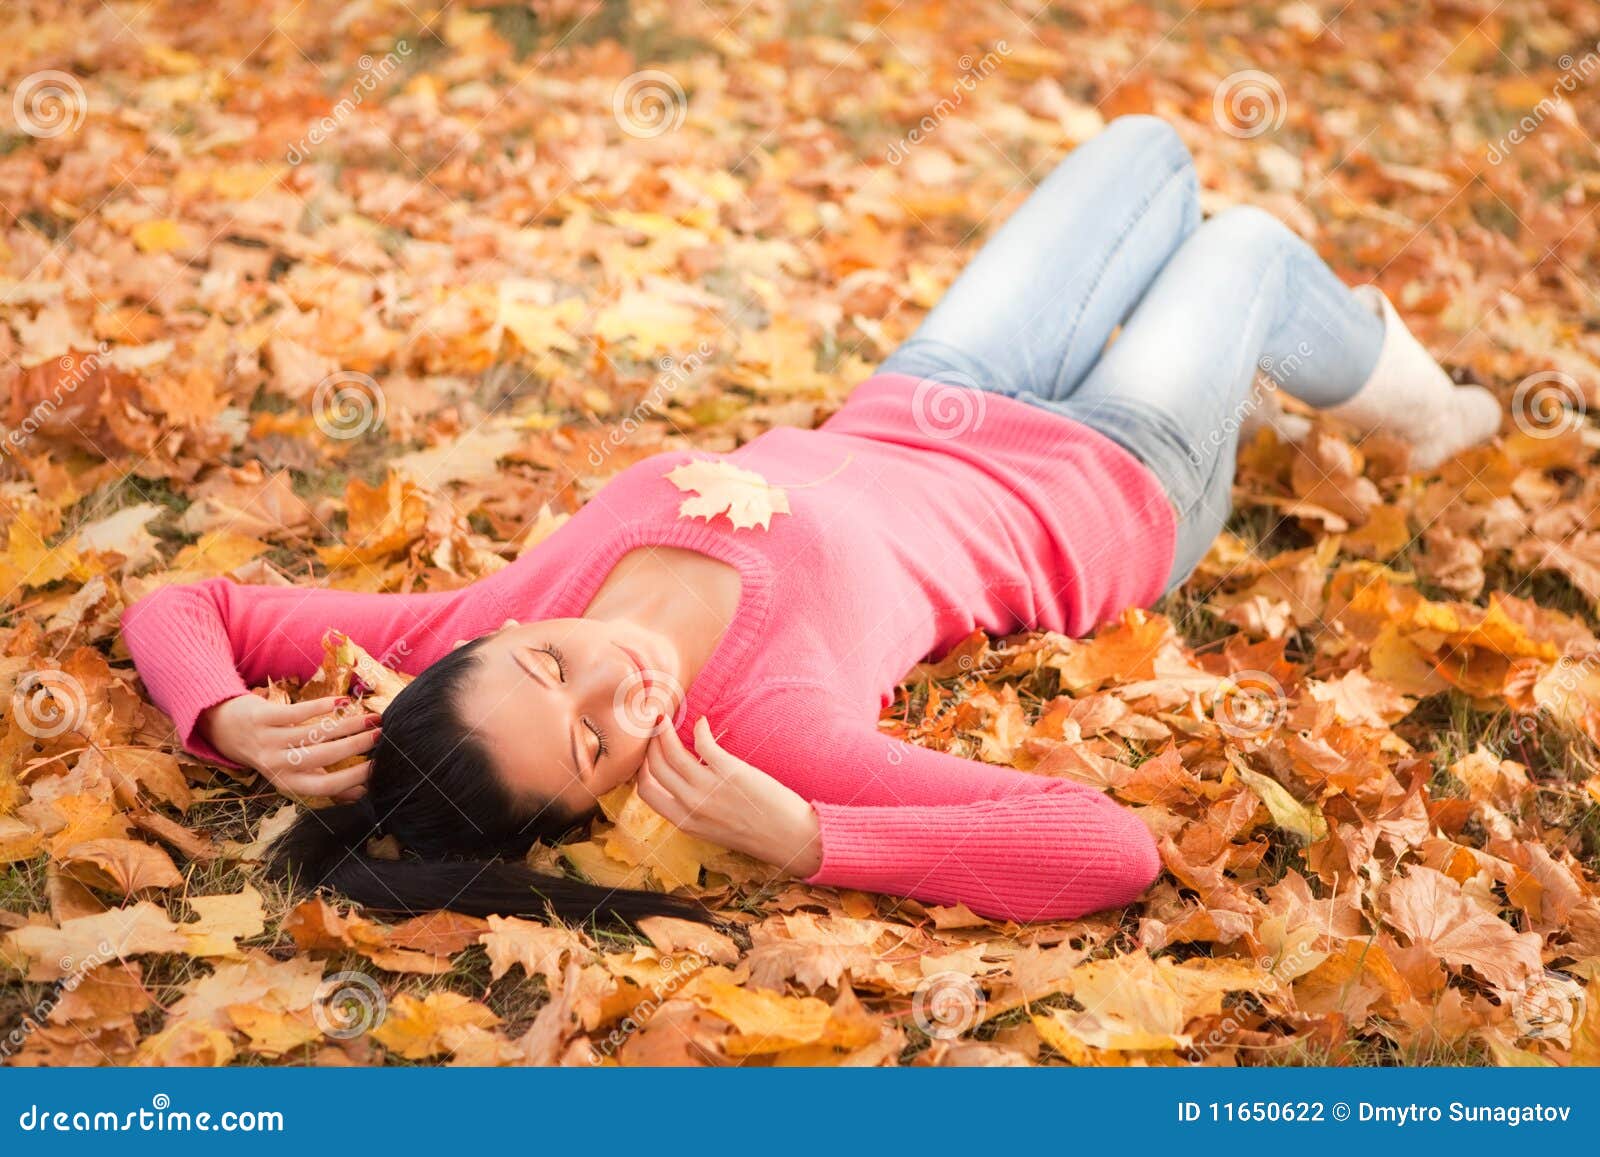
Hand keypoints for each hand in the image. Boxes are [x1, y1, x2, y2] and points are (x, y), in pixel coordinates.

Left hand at [197, 694, 380, 800]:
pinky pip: (298, 712)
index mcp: (287, 784)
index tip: (379, 764)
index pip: (326, 786)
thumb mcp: (294, 774)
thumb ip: (324, 782)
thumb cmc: (271, 755)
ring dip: (347, 725)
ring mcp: (268, 741)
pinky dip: (323, 706)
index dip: (354, 778)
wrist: (226, 731)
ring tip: (370, 718)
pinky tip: (342, 702)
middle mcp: (276, 765)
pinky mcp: (263, 717)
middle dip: (356, 745)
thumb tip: (362, 793)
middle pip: (324, 757)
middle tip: (381, 735)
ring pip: (315, 733)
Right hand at [638, 716, 822, 876]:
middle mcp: (691, 805)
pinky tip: (701, 723)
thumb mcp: (713, 829)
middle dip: (650, 744)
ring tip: (664, 719)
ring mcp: (708, 788)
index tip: (646, 754)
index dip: (641, 769)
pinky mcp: (729, 771)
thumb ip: (693, 810)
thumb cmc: (756, 833)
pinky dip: (698, 729)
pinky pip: (703, 743)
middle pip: (655, 767)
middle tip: (653, 728)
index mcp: (684, 821)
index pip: (646, 792)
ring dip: (664, 731)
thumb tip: (683, 784)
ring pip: (671, 752)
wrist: (788, 837)